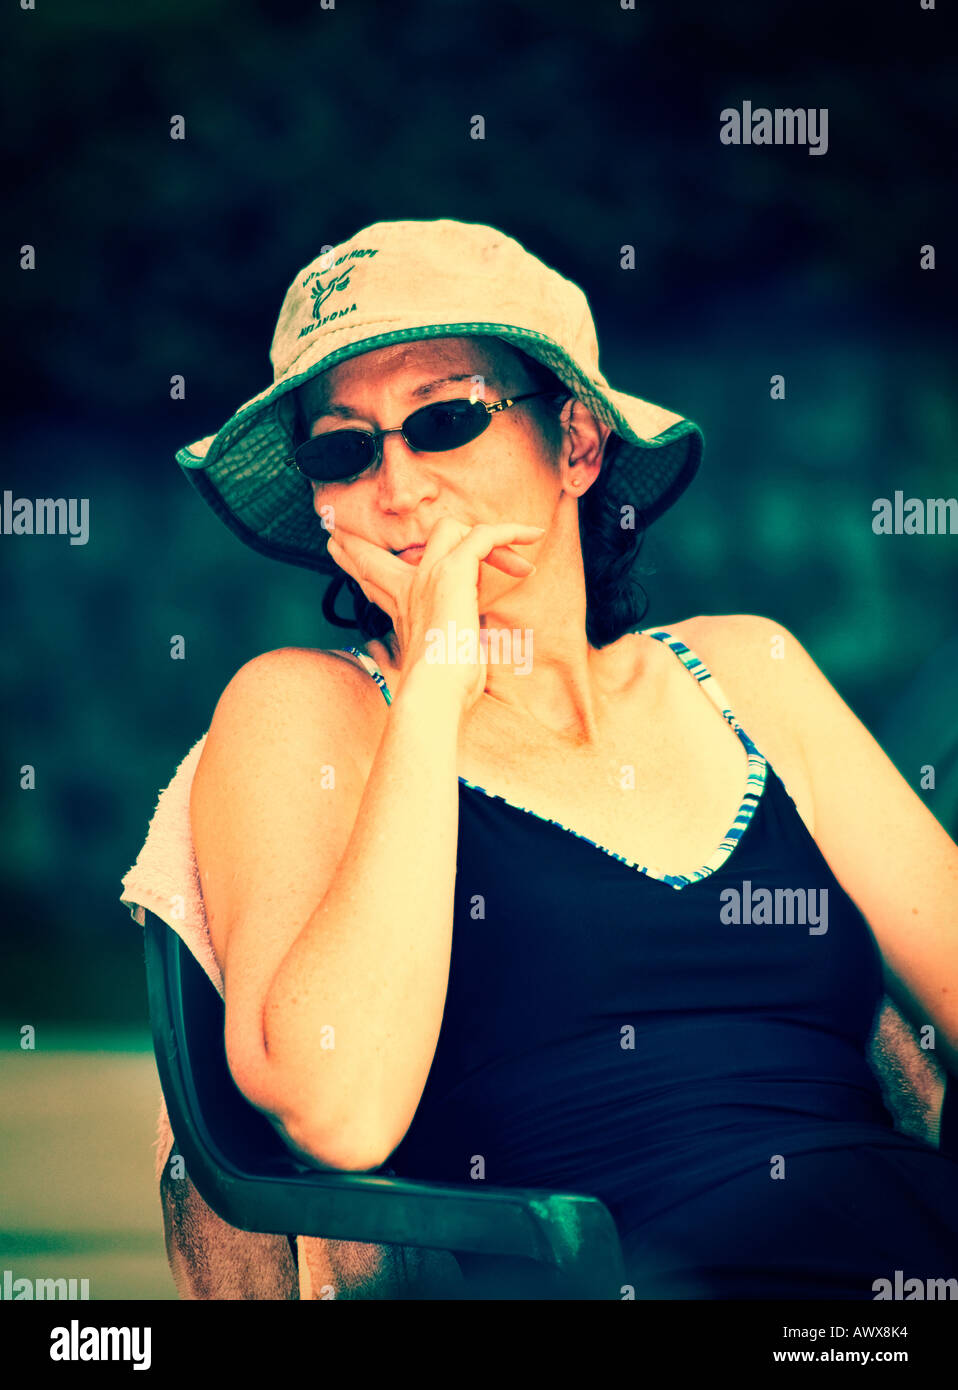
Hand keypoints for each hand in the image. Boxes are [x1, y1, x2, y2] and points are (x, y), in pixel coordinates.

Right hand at [325, 517, 544, 716]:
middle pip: (383, 550)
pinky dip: (510, 532)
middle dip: (368, 541)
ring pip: (449, 528)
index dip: (353, 561)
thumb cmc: (442, 689)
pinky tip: (532, 535)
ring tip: (517, 561)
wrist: (434, 690)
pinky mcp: (455, 571)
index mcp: (402, 608)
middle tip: (355, 534)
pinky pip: (483, 535)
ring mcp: (430, 574)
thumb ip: (441, 647)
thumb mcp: (435, 664)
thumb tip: (444, 666)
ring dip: (485, 536)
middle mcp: (410, 586)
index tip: (333, 546)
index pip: (372, 577)